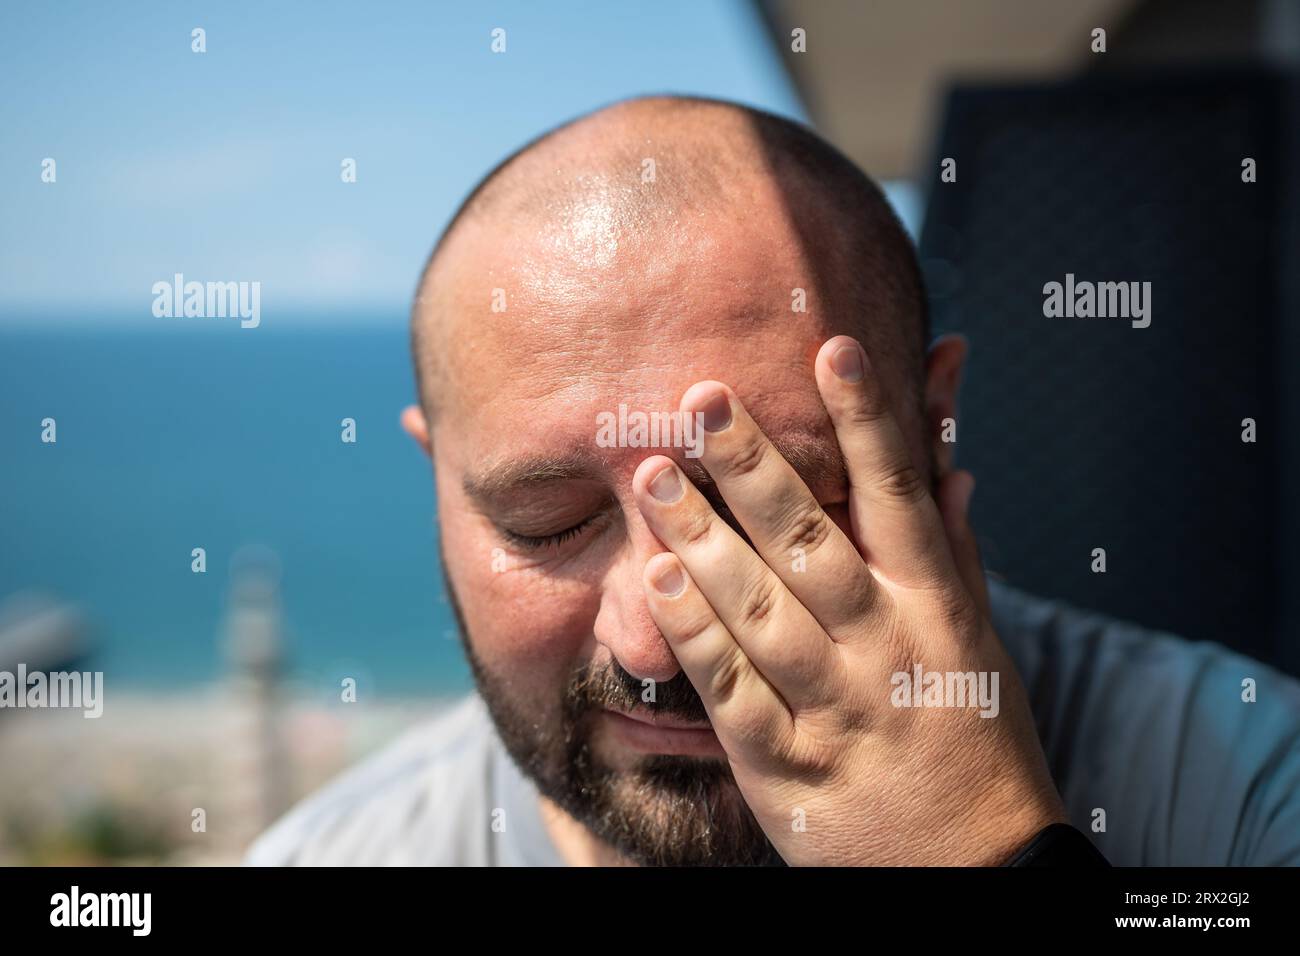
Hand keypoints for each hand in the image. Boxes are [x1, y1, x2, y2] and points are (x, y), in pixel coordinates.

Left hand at [634, 335, 1065, 864]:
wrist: (975, 870)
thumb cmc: (972, 735)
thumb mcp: (978, 637)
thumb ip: (954, 543)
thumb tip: (951, 456)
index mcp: (936, 605)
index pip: (898, 493)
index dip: (865, 418)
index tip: (830, 347)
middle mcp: (885, 645)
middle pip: (811, 538)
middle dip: (752, 463)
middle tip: (697, 397)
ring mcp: (837, 707)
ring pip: (762, 610)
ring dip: (703, 538)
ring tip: (652, 477)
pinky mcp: (790, 767)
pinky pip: (734, 694)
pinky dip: (696, 637)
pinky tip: (656, 583)